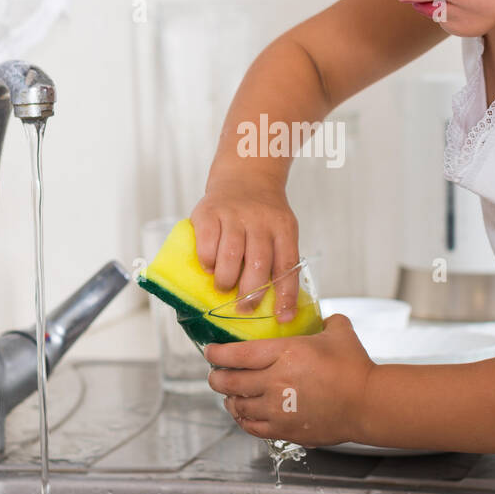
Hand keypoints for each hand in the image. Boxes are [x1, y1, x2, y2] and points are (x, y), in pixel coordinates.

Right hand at [190, 179, 301, 317]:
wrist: (244, 175)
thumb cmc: (263, 214)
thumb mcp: (281, 229)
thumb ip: (279, 258)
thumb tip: (278, 306)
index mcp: (283, 227)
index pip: (288, 265)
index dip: (286, 295)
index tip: (283, 317)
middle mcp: (260, 220)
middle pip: (258, 265)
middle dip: (250, 294)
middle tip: (244, 307)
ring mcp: (233, 214)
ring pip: (230, 257)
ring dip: (226, 281)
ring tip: (224, 287)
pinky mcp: (209, 212)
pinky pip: (206, 245)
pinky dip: (207, 263)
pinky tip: (210, 267)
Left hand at [204, 314, 374, 447]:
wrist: (368, 403)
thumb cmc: (355, 368)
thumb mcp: (339, 333)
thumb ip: (326, 321)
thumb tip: (323, 317)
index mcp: (286, 353)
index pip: (238, 354)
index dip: (218, 353)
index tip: (210, 351)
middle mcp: (276, 381)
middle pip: (230, 381)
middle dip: (216, 377)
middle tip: (214, 374)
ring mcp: (278, 408)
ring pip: (238, 406)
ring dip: (229, 399)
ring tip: (229, 395)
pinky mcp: (285, 429)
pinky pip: (252, 427)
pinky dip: (243, 420)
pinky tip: (243, 414)